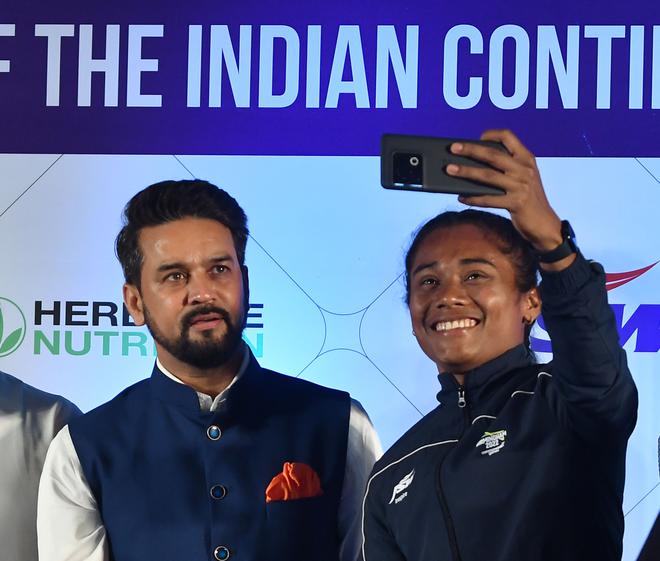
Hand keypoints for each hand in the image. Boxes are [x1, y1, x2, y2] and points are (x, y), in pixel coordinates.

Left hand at [446, 129, 562, 251]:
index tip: (477, 138)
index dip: (492, 135)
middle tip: (453, 148)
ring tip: (450, 169)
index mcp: (527, 159)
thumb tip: (473, 164)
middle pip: (493, 155)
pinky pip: (488, 199)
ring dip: (466, 171)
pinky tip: (461, 197)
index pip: (509, 137)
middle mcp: (525, 169)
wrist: (545, 224)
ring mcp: (521, 186)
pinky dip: (473, 198)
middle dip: (470, 150)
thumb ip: (507, 168)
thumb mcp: (523, 178)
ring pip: (488, 176)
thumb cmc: (528, 199)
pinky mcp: (516, 203)